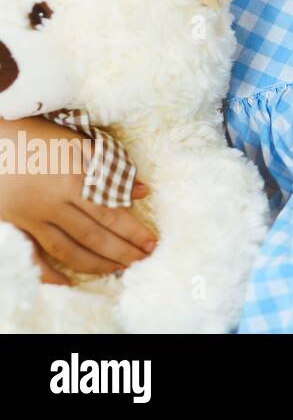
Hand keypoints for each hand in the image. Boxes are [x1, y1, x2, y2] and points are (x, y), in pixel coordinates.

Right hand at [0, 117, 155, 281]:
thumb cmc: (38, 136)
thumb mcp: (77, 142)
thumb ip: (111, 165)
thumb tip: (143, 190)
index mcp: (73, 178)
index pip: (111, 212)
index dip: (133, 231)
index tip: (151, 243)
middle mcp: (53, 202)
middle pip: (94, 235)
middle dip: (122, 251)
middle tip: (142, 260)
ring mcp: (31, 217)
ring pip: (68, 249)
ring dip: (96, 263)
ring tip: (118, 268)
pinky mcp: (12, 224)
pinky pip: (31, 255)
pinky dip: (48, 273)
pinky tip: (67, 283)